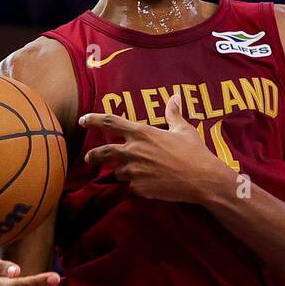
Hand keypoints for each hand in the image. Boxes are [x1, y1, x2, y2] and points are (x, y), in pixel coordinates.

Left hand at [80, 91, 229, 201]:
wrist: (202, 179)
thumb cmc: (194, 152)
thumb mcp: (183, 129)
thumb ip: (173, 113)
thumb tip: (175, 97)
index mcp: (142, 133)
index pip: (110, 122)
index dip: (93, 120)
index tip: (82, 120)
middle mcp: (133, 151)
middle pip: (103, 152)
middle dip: (93, 156)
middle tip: (89, 158)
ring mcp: (134, 171)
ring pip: (117, 172)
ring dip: (121, 172)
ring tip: (132, 173)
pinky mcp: (138, 188)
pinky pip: (129, 187)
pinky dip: (134, 186)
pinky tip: (146, 185)